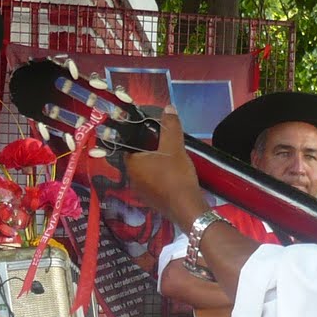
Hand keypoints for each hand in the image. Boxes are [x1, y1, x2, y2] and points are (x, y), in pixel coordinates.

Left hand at [125, 110, 204, 228]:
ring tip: (171, 158)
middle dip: (150, 152)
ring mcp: (142, 193)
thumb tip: (168, 107)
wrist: (188, 208)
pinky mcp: (152, 202)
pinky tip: (174, 175)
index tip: (153, 133)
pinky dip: (161, 178)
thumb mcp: (174, 147)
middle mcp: (132, 180)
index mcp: (132, 165)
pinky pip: (153, 184)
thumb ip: (170, 126)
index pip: (128, 147)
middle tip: (165, 144)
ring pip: (146, 173)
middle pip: (138, 160)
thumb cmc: (176, 176)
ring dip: (156, 166)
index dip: (139, 138)